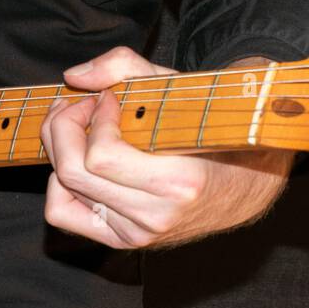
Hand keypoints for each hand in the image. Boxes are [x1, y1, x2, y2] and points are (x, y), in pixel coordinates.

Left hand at [39, 46, 295, 248]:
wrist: (249, 182)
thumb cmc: (213, 128)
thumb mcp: (180, 86)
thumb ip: (125, 67)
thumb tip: (74, 77)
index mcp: (179, 184)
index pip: (101, 156)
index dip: (92, 116)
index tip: (108, 96)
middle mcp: (155, 217)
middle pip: (74, 174)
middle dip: (63, 127)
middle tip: (79, 104)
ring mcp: (138, 234)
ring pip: (63, 195)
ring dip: (60, 152)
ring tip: (77, 128)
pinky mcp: (124, 240)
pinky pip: (65, 215)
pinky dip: (60, 186)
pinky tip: (80, 162)